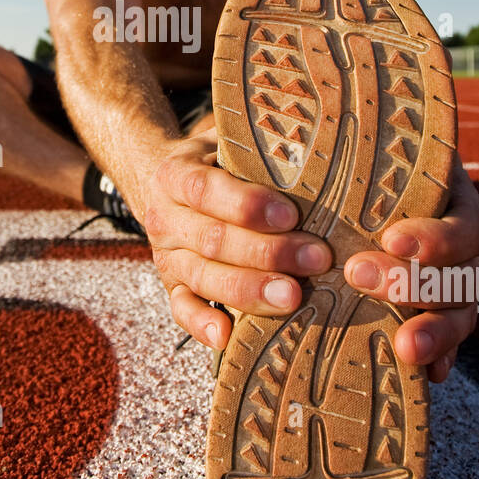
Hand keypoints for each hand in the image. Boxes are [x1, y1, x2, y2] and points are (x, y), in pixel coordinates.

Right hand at [143, 133, 332, 350]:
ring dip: (249, 289)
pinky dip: (201, 324)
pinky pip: (181, 309)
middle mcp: (164, 217)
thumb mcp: (225, 143)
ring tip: (293, 297)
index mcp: (175, 175)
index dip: (247, 205)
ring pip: (203, 276)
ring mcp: (165, 256)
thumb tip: (315, 143)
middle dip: (267, 252)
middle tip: (316, 259)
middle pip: (212, 239)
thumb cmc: (216, 162)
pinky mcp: (170, 285)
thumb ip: (257, 148)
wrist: (162, 183)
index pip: (206, 189)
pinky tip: (227, 336)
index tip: (291, 214)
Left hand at [344, 156, 478, 383]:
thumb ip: (334, 152)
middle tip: (363, 278)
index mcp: (447, 198)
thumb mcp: (348, 146)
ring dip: (437, 332)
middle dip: (417, 284)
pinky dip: (438, 359)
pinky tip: (428, 374)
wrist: (340, 177)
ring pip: (461, 312)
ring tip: (406, 348)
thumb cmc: (342, 157)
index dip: (435, 238)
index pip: (462, 224)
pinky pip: (447, 342)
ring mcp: (446, 280)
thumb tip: (283, 141)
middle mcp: (453, 242)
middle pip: (463, 274)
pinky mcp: (426, 311)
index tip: (392, 240)